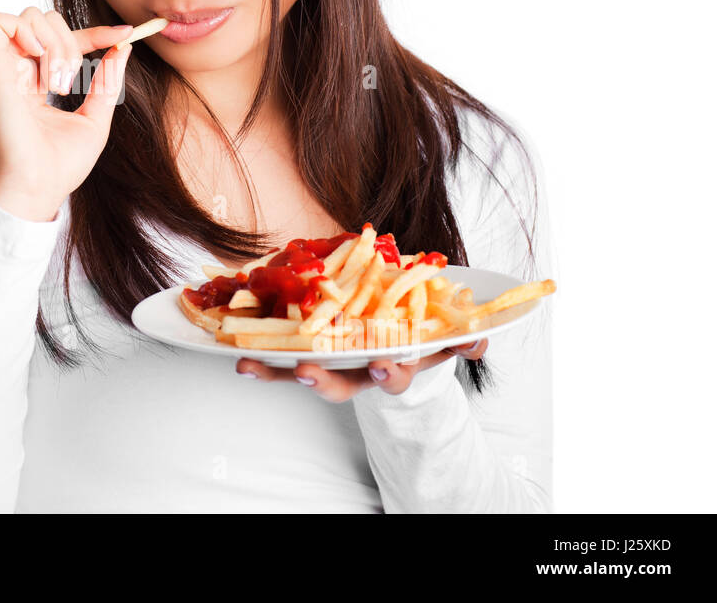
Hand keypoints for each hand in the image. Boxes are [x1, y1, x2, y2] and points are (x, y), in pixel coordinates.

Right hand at [0, 7, 135, 221]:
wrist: (40, 187)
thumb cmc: (62, 165)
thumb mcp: (95, 119)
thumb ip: (106, 82)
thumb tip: (122, 47)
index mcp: (36, 83)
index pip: (65, 41)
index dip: (96, 33)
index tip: (126, 35)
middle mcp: (16, 72)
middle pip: (45, 19)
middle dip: (71, 40)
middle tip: (72, 84)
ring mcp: (2, 69)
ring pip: (28, 16)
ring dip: (54, 43)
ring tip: (57, 84)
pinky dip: (23, 30)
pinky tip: (38, 61)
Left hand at [234, 338, 487, 401]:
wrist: (386, 331)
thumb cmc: (412, 332)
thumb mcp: (441, 338)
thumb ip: (462, 339)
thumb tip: (477, 342)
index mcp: (388, 364)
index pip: (390, 375)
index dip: (388, 373)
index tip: (383, 366)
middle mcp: (352, 370)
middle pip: (337, 384)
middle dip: (321, 381)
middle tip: (303, 372)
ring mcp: (326, 364)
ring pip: (300, 373)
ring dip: (273, 373)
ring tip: (248, 366)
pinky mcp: (302, 352)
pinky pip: (277, 359)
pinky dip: (260, 363)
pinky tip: (239, 360)